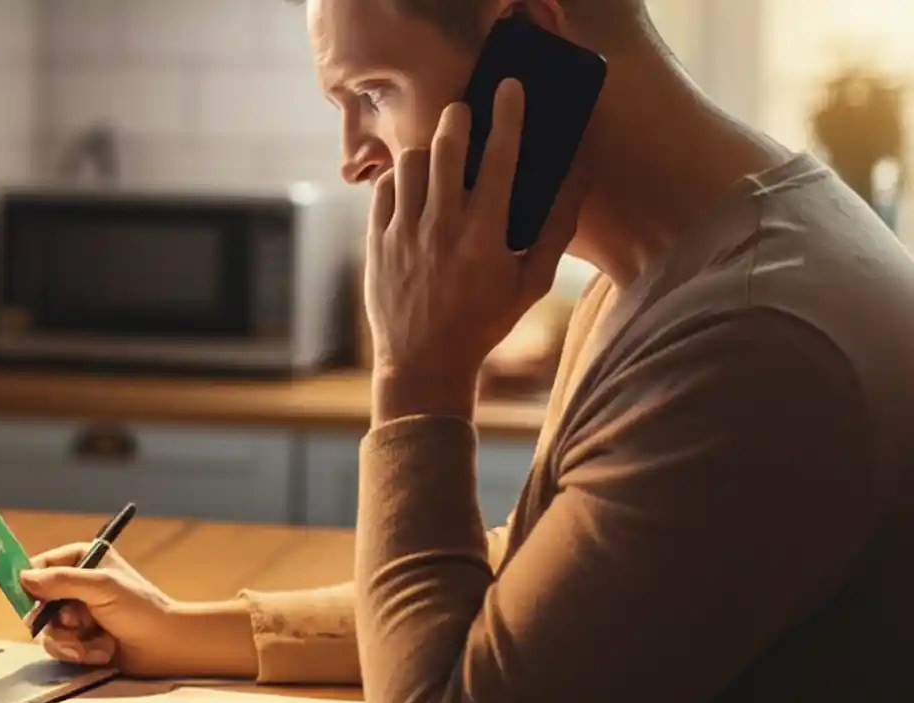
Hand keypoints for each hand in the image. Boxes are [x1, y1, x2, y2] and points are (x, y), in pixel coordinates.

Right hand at [19, 543, 257, 677]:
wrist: (164, 645)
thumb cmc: (140, 608)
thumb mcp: (102, 587)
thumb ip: (63, 581)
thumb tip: (23, 577)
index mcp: (82, 558)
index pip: (41, 565)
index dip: (29, 583)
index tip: (27, 600)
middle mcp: (76, 583)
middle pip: (37, 602)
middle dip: (54, 620)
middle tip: (72, 623)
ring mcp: (76, 612)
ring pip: (46, 629)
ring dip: (69, 641)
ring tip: (92, 645)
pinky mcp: (78, 638)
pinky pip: (60, 647)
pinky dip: (79, 652)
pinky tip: (101, 651)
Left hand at [365, 79, 586, 423]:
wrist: (424, 362)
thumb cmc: (484, 322)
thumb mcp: (529, 283)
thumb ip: (555, 229)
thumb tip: (577, 178)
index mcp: (484, 237)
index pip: (499, 159)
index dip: (508, 116)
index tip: (510, 87)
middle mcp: (441, 229)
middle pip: (446, 148)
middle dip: (458, 119)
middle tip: (464, 111)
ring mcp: (403, 234)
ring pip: (410, 163)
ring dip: (426, 151)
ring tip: (437, 159)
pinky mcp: (376, 243)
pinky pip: (383, 189)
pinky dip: (398, 179)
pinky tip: (411, 187)